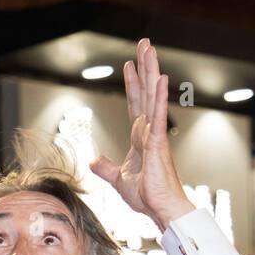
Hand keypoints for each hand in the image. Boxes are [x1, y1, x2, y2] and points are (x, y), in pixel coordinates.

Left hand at [90, 38, 192, 231]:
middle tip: (144, 44)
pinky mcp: (158, 143)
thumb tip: (94, 161)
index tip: (128, 65)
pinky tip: (160, 78)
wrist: (159, 210)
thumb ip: (106, 168)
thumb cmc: (147, 197)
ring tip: (149, 48)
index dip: (131, 84)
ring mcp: (155, 135)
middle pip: (144, 92)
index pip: (134, 104)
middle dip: (143, 67)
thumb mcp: (118, 180)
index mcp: (140, 138)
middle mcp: (149, 131)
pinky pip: (158, 115)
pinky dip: (158, 97)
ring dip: (150, 71)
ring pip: (152, 96)